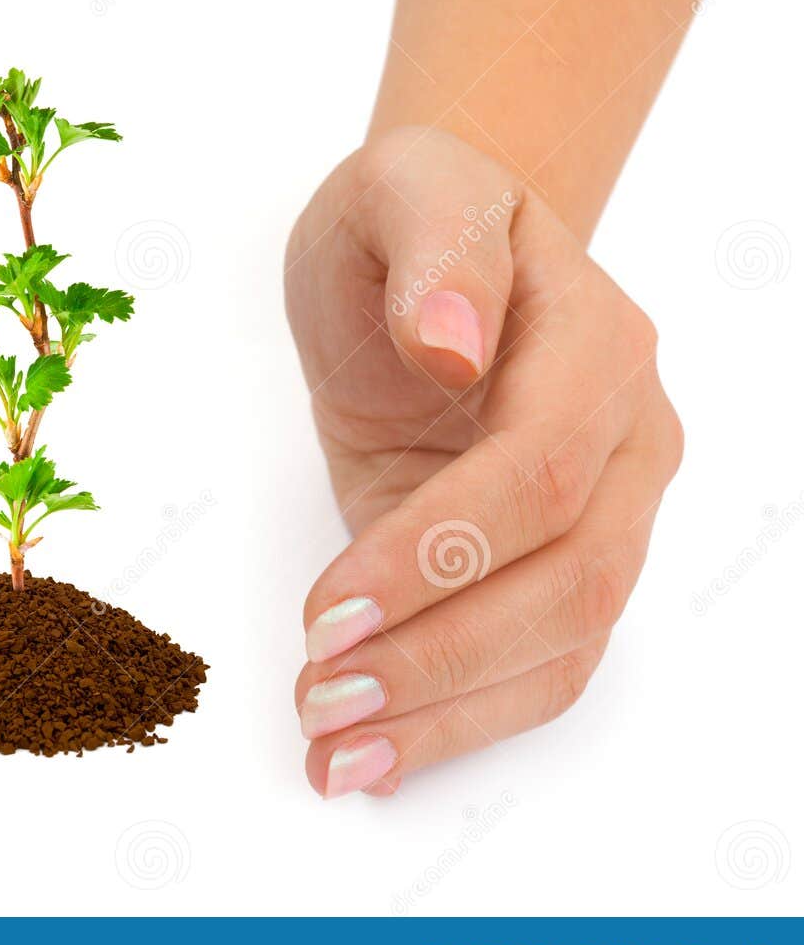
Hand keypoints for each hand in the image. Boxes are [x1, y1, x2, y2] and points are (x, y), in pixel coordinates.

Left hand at [284, 127, 682, 797]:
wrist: (435, 256)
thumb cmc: (412, 217)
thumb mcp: (402, 190)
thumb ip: (434, 252)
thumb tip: (451, 341)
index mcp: (595, 342)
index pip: (538, 468)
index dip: (440, 551)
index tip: (332, 610)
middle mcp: (621, 439)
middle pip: (569, 579)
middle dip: (442, 654)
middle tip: (323, 697)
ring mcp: (601, 511)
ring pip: (564, 644)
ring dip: (448, 712)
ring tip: (333, 753)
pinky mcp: (549, 563)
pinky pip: (537, 662)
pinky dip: (461, 720)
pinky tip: (376, 755)